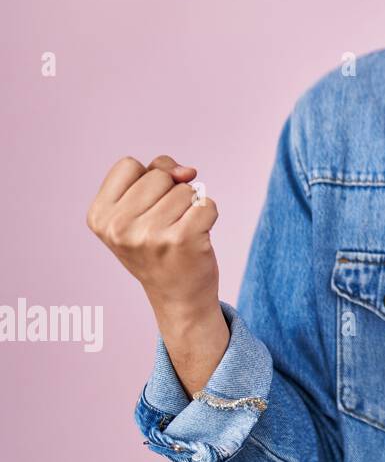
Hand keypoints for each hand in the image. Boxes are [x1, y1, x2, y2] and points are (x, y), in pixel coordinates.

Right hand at [86, 154, 220, 318]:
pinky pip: (206, 204)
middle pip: (159, 174)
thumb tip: (188, 172)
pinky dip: (208, 215)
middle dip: (170, 192)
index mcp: (99, 216)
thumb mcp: (139, 210)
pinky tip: (196, 237)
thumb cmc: (158, 246)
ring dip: (189, 206)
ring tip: (178, 232)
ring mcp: (149, 234)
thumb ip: (158, 175)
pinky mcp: (181, 239)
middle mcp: (118, 226)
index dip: (146, 179)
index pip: (128, 164)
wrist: (177, 296)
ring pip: (185, 189)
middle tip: (165, 224)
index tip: (146, 206)